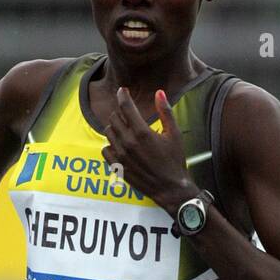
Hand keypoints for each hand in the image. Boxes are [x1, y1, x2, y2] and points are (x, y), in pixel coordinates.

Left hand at [101, 88, 197, 213]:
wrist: (171, 188)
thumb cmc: (174, 161)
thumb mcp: (174, 134)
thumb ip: (165, 112)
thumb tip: (159, 92)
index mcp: (142, 132)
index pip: (125, 107)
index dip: (123, 95)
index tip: (123, 91)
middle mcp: (128, 143)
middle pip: (114, 118)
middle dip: (120, 113)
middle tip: (128, 114)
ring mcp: (121, 156)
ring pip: (108, 133)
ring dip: (115, 127)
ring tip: (125, 129)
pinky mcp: (118, 167)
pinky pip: (105, 150)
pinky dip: (110, 145)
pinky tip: (120, 145)